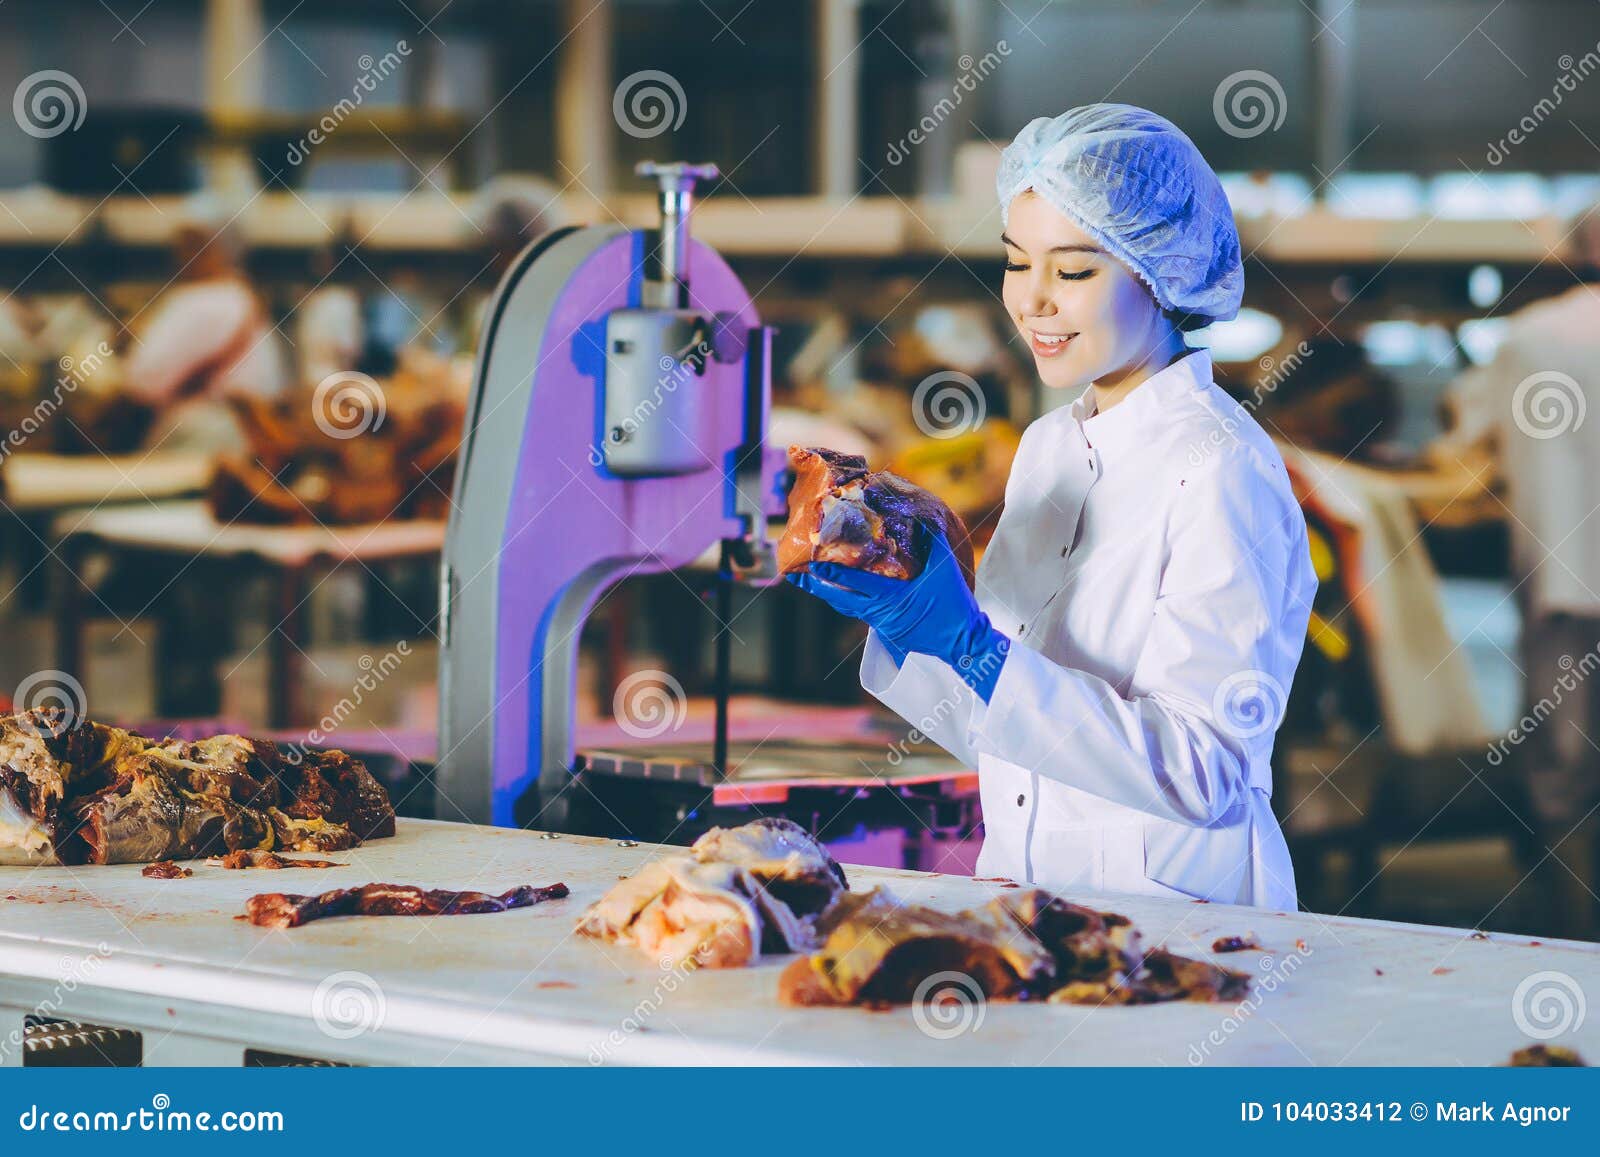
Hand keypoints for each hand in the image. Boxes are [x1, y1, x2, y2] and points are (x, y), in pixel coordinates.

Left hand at [786, 531, 1009, 700]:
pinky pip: (865, 617)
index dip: (830, 575)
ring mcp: (883, 625)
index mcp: (891, 596)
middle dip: (816, 589)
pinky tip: (845, 598)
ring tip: (814, 585)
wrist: (963, 640)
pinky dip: (852, 605)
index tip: (811, 566)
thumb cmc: (954, 603)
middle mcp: (881, 612)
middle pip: (840, 601)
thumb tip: (923, 516)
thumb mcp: (945, 566)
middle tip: (795, 578)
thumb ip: (933, 540)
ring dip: (831, 597)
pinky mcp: (890, 634)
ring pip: (850, 609)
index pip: (854, 583)